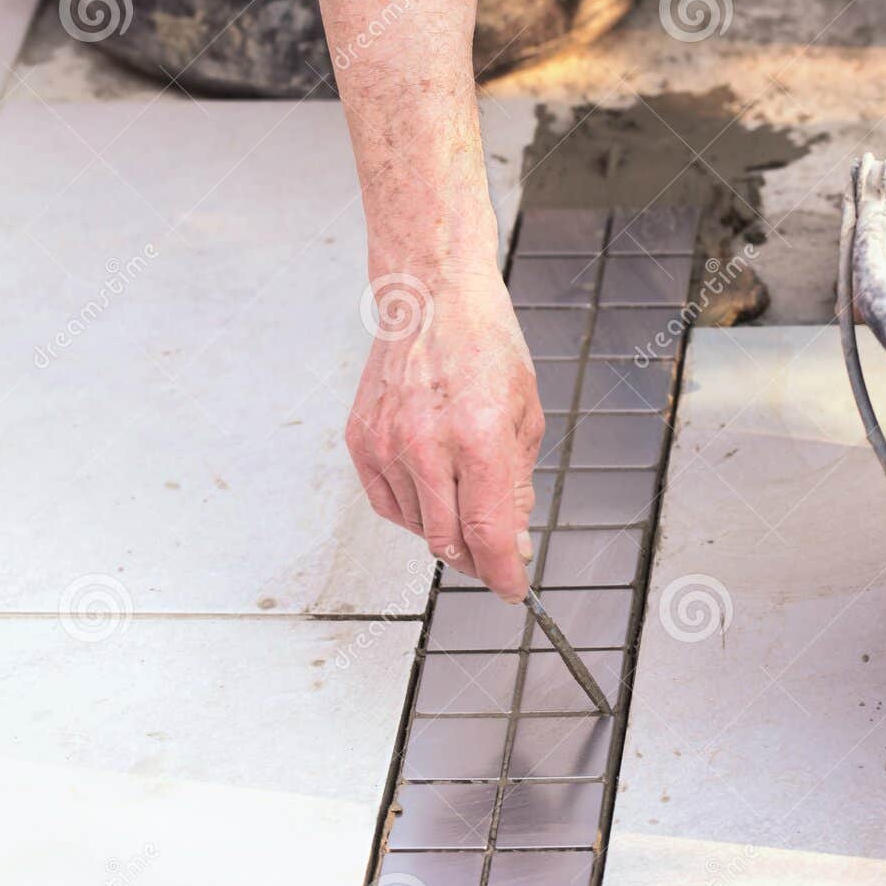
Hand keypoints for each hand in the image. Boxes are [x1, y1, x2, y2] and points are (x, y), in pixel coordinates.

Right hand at [348, 264, 542, 600]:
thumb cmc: (483, 342)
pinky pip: (386, 503)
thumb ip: (518, 483)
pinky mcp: (361, 439)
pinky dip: (411, 509)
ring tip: (464, 493)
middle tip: (495, 552)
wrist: (431, 296)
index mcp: (477, 437)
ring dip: (445, 529)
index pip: (487, 534)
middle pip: (448, 542)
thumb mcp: (525, 412)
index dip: (503, 574)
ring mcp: (386, 443)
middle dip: (478, 559)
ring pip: (416, 528)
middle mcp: (426, 445)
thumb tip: (511, 538)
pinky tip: (431, 487)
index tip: (513, 588)